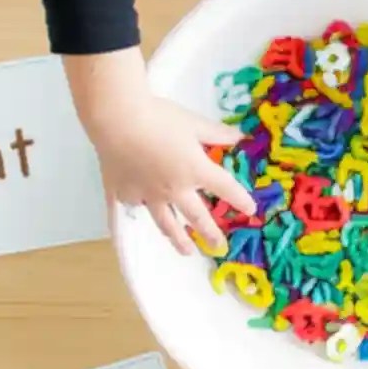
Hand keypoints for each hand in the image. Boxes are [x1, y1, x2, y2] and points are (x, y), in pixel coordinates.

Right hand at [64, 49, 255, 255]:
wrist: (117, 119)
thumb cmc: (159, 117)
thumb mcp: (194, 123)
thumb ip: (217, 133)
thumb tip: (239, 136)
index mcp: (196, 171)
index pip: (226, 189)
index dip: (241, 200)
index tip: (251, 209)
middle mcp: (174, 190)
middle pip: (197, 217)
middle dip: (210, 233)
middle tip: (219, 246)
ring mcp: (147, 196)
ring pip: (166, 223)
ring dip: (178, 239)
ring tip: (187, 251)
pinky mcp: (123, 193)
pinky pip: (126, 213)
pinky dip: (129, 224)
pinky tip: (128, 234)